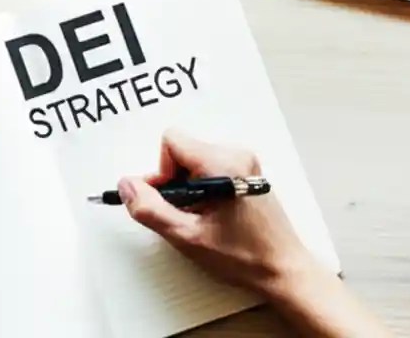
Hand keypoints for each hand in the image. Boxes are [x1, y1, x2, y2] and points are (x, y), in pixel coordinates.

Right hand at [115, 130, 318, 299]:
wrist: (282, 268)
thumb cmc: (243, 256)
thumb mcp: (188, 237)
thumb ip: (151, 210)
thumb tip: (127, 186)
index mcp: (223, 164)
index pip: (172, 141)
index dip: (161, 171)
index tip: (170, 200)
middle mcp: (237, 154)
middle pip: (183, 149)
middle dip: (174, 180)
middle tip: (184, 214)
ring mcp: (246, 161)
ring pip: (195, 159)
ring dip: (188, 185)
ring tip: (201, 216)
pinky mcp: (249, 171)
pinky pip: (211, 166)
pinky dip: (203, 186)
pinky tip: (213, 213)